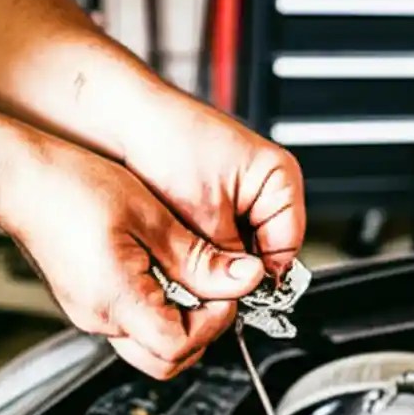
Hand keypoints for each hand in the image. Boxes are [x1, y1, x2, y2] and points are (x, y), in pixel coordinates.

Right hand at [1, 145, 265, 379]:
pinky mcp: (88, 303)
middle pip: (166, 359)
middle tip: (214, 289)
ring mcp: (91, 314)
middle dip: (201, 330)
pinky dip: (158, 308)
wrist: (19, 180)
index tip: (227, 287)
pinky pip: (132, 323)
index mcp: (116, 300)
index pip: (180, 346)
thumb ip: (200, 258)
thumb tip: (244, 278)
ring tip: (188, 275)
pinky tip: (162, 270)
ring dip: (180, 320)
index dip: (214, 320)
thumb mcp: (150, 217)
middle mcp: (100, 318)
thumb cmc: (70, 188)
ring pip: (150, 345)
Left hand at [118, 85, 305, 276]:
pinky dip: (202, 247)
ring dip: (215, 259)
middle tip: (206, 278)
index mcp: (280, 179)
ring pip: (238, 249)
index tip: (234, 293)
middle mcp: (266, 186)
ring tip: (190, 256)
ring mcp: (240, 194)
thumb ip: (229, 258)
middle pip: (263, 251)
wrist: (127, 120)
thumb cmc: (168, 141)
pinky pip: (219, 238)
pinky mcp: (216, 201)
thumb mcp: (205, 213)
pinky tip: (184, 248)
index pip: (286, 249)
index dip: (260, 276)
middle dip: (233, 268)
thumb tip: (238, 290)